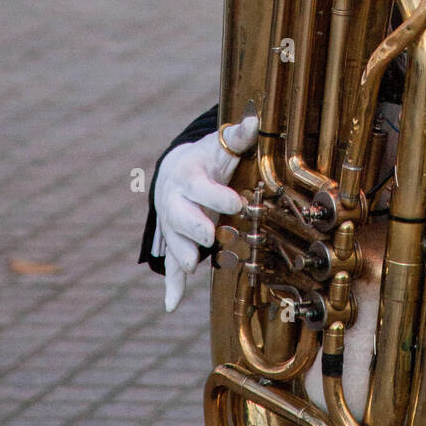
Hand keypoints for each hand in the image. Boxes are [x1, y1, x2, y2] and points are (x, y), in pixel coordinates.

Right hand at [156, 113, 256, 311]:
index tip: (236, 203)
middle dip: (194, 225)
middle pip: (179, 214)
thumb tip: (256, 121)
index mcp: (187, 175)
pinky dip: (171, 284)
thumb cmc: (207, 160)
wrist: (175, 171)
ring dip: (182, 253)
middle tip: (210, 234)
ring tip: (194, 264)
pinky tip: (172, 304)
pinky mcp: (173, 242)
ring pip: (173, 240)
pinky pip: (169, 264)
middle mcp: (174, 200)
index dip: (216, 195)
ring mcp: (171, 223)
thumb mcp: (221, 146)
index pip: (200, 186)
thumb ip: (238, 136)